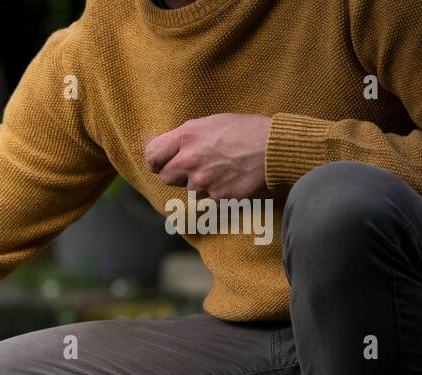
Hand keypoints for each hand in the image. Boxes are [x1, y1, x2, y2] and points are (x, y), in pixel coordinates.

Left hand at [144, 113, 270, 198]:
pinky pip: (207, 198)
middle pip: (165, 177)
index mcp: (186, 136)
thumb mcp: (212, 122)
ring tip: (220, 169)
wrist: (277, 147)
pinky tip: (231, 178)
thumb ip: (185, 135)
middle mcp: (190, 159)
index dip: (155, 161)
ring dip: (199, 183)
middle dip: (176, 174)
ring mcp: (203, 180)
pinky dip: (216, 191)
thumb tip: (163, 145)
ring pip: (188, 190)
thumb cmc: (246, 130)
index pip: (151, 155)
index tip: (161, 163)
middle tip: (195, 166)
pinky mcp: (217, 196)